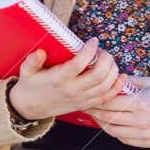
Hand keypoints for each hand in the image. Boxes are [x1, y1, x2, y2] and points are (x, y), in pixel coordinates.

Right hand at [6, 38, 124, 121]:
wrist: (29, 108)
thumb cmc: (30, 86)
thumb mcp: (26, 71)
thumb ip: (32, 61)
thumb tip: (40, 52)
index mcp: (58, 79)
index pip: (78, 64)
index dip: (89, 51)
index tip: (93, 41)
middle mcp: (72, 90)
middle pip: (98, 75)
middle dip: (106, 59)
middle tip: (102, 51)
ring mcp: (81, 99)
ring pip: (105, 86)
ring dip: (112, 71)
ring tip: (109, 60)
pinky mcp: (86, 105)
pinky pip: (106, 98)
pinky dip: (117, 87)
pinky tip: (122, 76)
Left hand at [90, 76, 149, 147]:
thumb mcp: (149, 83)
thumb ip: (128, 82)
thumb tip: (109, 79)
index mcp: (140, 104)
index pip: (109, 103)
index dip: (96, 100)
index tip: (88, 96)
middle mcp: (141, 121)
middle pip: (108, 118)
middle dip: (94, 112)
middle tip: (87, 106)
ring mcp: (144, 134)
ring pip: (113, 131)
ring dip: (103, 123)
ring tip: (98, 115)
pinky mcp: (146, 143)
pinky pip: (124, 139)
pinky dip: (116, 132)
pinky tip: (113, 123)